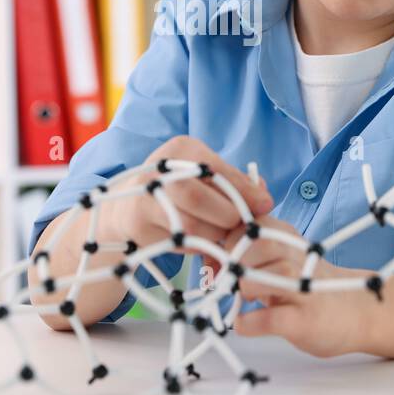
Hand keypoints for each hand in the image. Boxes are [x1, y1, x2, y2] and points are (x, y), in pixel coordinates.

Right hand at [96, 136, 272, 255]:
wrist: (128, 206)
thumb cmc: (180, 188)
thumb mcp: (206, 175)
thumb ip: (236, 183)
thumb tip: (264, 199)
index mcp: (180, 150)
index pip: (217, 171)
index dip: (245, 191)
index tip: (265, 205)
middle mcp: (158, 170)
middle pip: (199, 198)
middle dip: (228, 216)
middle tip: (238, 224)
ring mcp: (144, 199)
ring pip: (191, 226)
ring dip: (216, 234)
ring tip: (221, 232)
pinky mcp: (139, 227)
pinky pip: (181, 242)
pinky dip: (199, 245)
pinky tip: (201, 239)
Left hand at [224, 214, 375, 358]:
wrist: (361, 310)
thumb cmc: (312, 284)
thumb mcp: (285, 256)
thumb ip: (252, 250)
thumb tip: (210, 261)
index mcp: (286, 237)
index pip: (242, 225)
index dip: (223, 243)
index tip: (218, 262)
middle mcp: (295, 257)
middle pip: (250, 244)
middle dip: (231, 263)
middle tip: (233, 281)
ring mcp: (301, 288)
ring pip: (256, 277)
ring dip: (242, 289)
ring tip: (247, 299)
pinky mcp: (303, 320)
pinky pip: (265, 319)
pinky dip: (247, 323)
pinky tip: (246, 322)